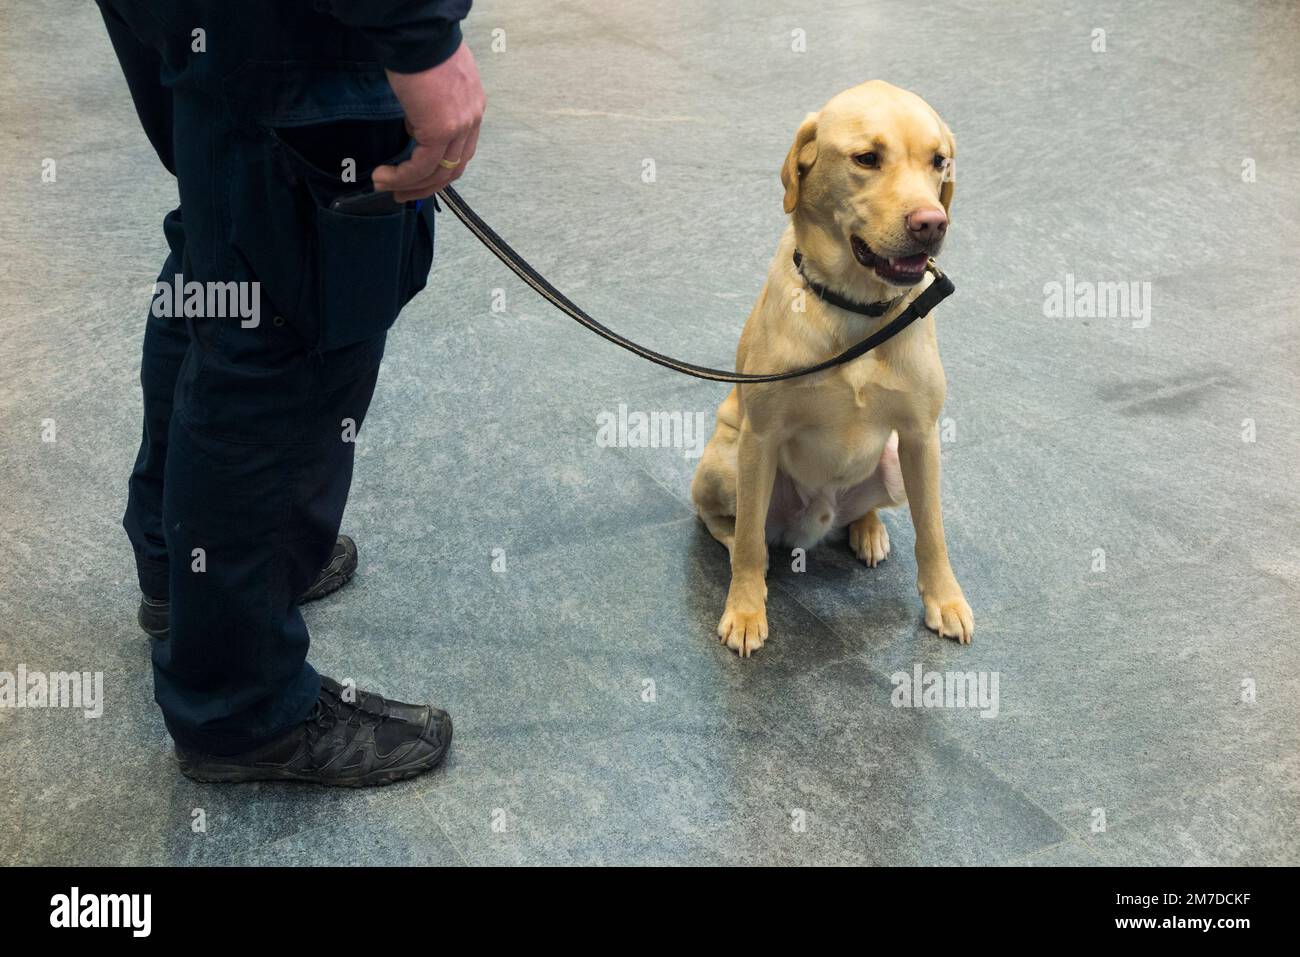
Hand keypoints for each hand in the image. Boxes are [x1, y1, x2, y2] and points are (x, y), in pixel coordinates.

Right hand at [373, 41, 484, 200]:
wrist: (417, 34)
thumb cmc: (421, 50)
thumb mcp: (435, 81)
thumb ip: (432, 106)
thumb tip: (416, 123)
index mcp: (473, 107)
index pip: (462, 150)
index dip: (440, 169)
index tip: (417, 178)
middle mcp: (472, 119)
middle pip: (455, 167)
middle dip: (427, 185)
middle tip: (402, 193)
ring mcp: (459, 126)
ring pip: (438, 171)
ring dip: (411, 185)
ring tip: (386, 187)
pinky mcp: (440, 130)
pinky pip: (421, 165)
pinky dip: (403, 176)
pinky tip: (385, 177)